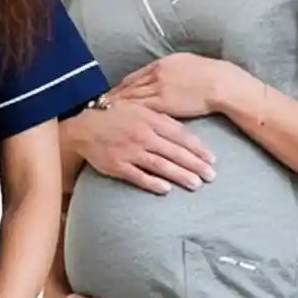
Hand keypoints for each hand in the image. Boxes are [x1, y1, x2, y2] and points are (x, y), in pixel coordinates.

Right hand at [69, 101, 213, 193]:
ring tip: (196, 184)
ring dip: (180, 175)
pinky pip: (138, 176)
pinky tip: (167, 189)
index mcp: (150, 120)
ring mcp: (130, 151)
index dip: (197, 148)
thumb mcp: (141, 109)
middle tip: (211, 175)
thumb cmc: (116, 116)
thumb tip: (184, 132)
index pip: (180, 135)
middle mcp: (142, 136)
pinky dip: (153, 183)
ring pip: (160, 165)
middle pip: (174, 152)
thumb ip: (161, 119)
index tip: (212, 158)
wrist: (84, 125)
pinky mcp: (117, 165)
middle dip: (195, 165)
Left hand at [108, 53, 243, 118]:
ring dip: (117, 105)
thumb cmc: (208, 74)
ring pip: (132, 97)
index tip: (112, 92)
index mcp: (161, 64)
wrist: (220, 83)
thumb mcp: (186, 63)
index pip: (135, 76)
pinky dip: (130, 113)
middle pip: (129, 86)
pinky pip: (143, 108)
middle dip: (114, 95)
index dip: (122, 85)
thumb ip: (170, 68)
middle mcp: (156, 74)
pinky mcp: (165, 103)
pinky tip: (121, 119)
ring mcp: (159, 88)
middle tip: (99, 103)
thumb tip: (162, 71)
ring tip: (104, 112)